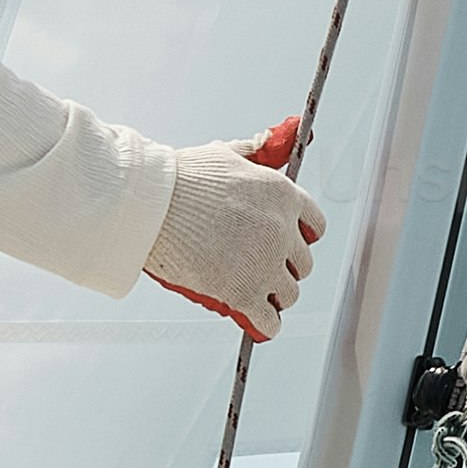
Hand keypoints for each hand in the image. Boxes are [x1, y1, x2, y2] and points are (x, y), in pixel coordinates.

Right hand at [146, 117, 321, 342]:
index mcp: (282, 195)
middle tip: (266, 270)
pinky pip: (269, 320)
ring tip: (259, 295)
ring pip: (289, 293)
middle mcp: (281, 230)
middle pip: (302, 263)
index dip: (302, 237)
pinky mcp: (243, 293)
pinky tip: (258, 322)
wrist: (151, 205)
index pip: (315, 225)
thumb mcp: (225, 154)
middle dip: (285, 267)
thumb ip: (252, 153)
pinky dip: (265, 324)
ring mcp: (264, 264)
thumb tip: (268, 143)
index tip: (294, 244)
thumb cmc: (180, 179)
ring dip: (275, 296)